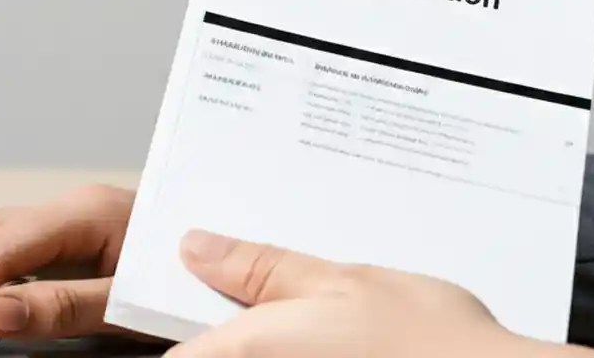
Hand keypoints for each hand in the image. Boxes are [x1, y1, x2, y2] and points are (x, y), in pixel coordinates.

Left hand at [168, 230, 593, 357]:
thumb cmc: (427, 340)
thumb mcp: (338, 279)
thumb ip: (259, 268)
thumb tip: (198, 247)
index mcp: (243, 351)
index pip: (171, 350)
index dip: (167, 325)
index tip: (178, 297)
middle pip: (204, 352)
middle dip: (220, 326)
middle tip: (252, 290)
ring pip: (249, 353)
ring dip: (260, 333)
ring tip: (303, 317)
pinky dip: (293, 345)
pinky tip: (326, 337)